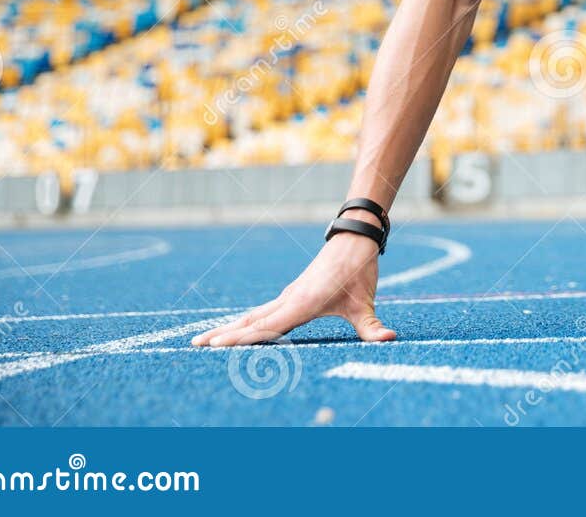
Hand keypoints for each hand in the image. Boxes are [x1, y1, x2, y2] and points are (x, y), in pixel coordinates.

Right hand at [191, 230, 396, 346]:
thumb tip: (390, 339)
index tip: (216, 346)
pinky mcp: (291, 295)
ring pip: (253, 316)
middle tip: (195, 345)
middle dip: (223, 335)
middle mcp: (289, 300)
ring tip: (203, 340)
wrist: (354, 239)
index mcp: (302, 303)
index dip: (242, 338)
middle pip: (250, 322)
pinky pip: (262, 312)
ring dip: (228, 328)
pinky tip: (235, 329)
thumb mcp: (366, 302)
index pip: (267, 326)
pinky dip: (245, 322)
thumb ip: (373, 326)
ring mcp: (288, 297)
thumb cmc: (358, 270)